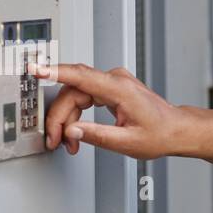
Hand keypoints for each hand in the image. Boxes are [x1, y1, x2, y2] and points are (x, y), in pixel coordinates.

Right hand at [32, 62, 185, 159]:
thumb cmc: (160, 134)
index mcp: (120, 89)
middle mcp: (116, 80)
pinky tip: (74, 131)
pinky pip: (84, 96)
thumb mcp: (127, 142)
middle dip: (59, 117)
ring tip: (68, 143)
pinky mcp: (110, 88)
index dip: (55, 72)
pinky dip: (76, 115)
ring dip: (67, 119)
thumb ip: (96, 135)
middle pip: (72, 91)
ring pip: (75, 95)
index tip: (36, 69)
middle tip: (55, 140)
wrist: (176, 130)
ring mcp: (113, 82)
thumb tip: (71, 131)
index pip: (81, 76)